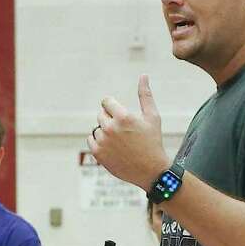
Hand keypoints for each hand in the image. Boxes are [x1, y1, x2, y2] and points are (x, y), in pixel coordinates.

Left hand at [88, 75, 170, 191]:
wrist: (151, 171)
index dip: (114, 107)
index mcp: (123, 117)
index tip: (122, 117)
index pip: (106, 102)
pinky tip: (112, 147)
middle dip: (111, 119)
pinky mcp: (97, 154)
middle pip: (101, 114)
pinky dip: (99, 142)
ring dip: (106, 132)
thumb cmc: (153, 142)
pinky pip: (91, 139)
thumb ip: (145, 95)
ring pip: (97, 128)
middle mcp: (110, 128)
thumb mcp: (153, 117)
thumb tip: (143, 75)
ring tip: (121, 141)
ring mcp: (102, 142)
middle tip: (125, 132)